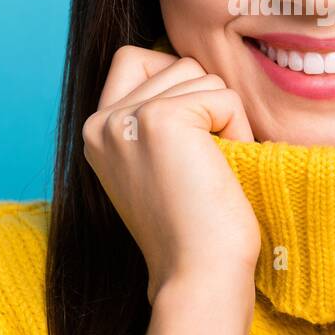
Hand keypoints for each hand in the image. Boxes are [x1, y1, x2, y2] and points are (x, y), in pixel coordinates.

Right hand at [82, 45, 260, 304]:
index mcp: (96, 132)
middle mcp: (101, 121)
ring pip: (201, 75)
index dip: (176, 83)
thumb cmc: (194, 228)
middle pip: (176, 63)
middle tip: (203, 163)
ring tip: (212, 171)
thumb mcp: (157, 163)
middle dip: (207, 104)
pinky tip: (224, 169)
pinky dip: (238, 129)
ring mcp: (128, 118)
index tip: (190, 139)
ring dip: (224, 118)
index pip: (133, 58)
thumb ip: (155, 115)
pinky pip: (224, 96)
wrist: (198, 276)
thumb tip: (190, 65)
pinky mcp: (162, 119)